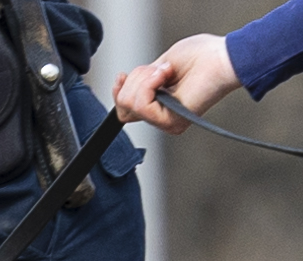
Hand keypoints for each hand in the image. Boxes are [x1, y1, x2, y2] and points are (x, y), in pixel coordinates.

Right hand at [113, 33, 240, 132]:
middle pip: (123, 106)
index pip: (124, 109)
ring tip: (166, 71)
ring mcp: (165, 121)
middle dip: (135, 80)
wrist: (223, 58)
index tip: (122, 76)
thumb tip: (124, 84)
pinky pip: (141, 106)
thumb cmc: (203, 56)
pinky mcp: (170, 122)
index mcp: (159, 103)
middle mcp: (160, 115)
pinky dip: (149, 85)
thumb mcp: (159, 65)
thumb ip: (141, 79)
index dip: (118, 92)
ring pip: (129, 105)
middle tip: (161, 70)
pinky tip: (165, 75)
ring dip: (144, 80)